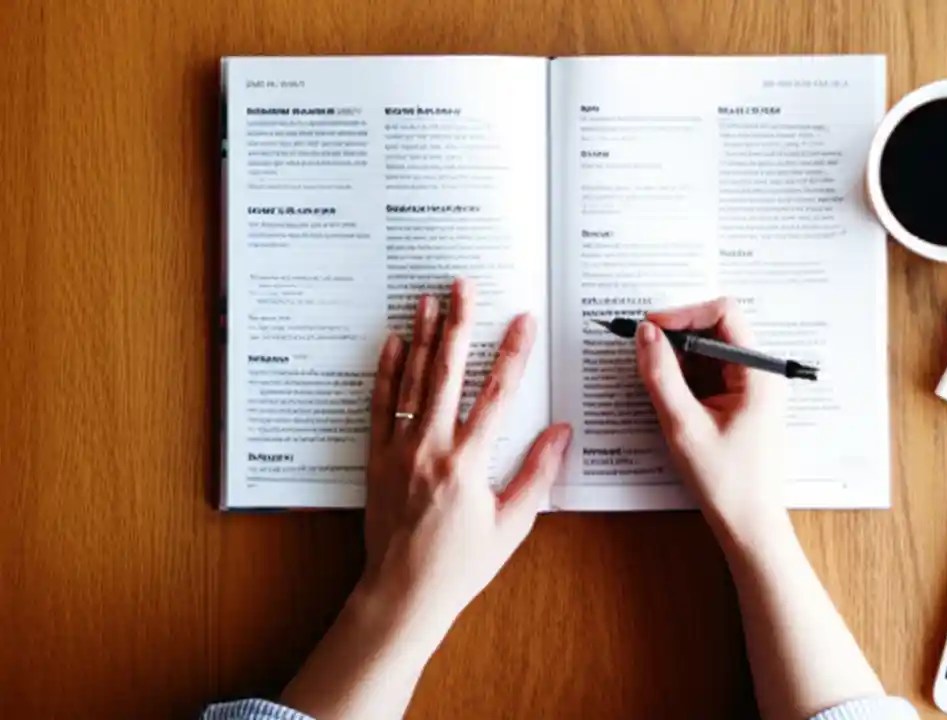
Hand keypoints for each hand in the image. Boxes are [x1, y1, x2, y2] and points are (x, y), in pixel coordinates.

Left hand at [362, 278, 571, 624]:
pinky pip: (380, 406)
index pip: (497, 395)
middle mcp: (431, 449)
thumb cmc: (460, 565)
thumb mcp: (512, 525)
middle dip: (460, 325)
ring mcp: (399, 451)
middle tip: (464, 286)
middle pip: (448, 373)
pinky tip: (394, 343)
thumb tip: (561, 432)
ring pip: (413, 381)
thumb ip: (537, 474)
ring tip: (430, 299)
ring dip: (424, 337)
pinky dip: (386, 372)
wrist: (402, 593)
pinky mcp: (376, 459)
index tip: (523, 320)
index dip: (513, 353)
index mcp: (468, 463)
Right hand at [633, 298, 788, 542]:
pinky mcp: (739, 402)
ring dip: (677, 358)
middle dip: (676, 335)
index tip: (651, 327)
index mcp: (758, 373)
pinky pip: (709, 374)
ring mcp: (751, 388)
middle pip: (715, 328)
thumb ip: (662, 376)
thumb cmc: (726, 482)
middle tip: (641, 350)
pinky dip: (684, 377)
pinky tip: (664, 395)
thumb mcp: (684, 426)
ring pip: (708, 352)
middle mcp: (759, 373)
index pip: (724, 313)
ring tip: (649, 377)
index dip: (684, 313)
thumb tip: (645, 335)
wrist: (749, 525)